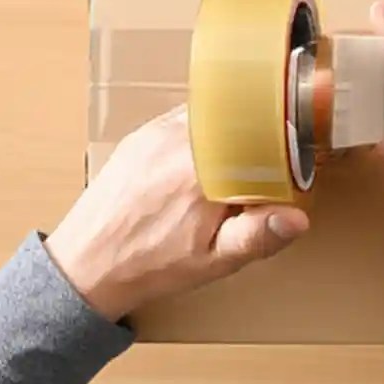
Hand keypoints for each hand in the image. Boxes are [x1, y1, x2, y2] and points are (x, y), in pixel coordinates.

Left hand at [44, 105, 308, 320]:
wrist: (86, 265)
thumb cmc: (151, 266)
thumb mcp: (213, 262)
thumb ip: (257, 237)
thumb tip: (297, 218)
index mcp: (202, 173)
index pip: (260, 140)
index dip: (282, 146)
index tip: (294, 161)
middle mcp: (178, 142)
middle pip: (236, 121)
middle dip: (257, 138)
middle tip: (266, 165)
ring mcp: (155, 134)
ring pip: (211, 118)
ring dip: (229, 133)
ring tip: (236, 163)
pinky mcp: (140, 135)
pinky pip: (184, 120)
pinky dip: (202, 132)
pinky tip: (206, 158)